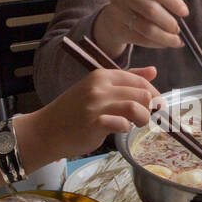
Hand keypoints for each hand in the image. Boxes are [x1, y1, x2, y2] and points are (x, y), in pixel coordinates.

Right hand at [18, 65, 158, 163]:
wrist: (46, 130)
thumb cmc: (73, 112)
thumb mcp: (98, 89)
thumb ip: (126, 80)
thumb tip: (153, 71)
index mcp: (102, 76)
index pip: (140, 81)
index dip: (153, 94)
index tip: (154, 106)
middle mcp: (99, 87)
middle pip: (142, 94)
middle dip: (150, 108)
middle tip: (144, 118)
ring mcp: (96, 105)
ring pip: (136, 107)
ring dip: (143, 119)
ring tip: (136, 124)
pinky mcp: (94, 123)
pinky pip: (122, 124)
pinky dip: (126, 128)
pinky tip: (120, 129)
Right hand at [92, 0, 188, 54]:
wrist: (115, 16)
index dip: (172, 1)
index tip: (185, 12)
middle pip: (150, 9)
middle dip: (169, 22)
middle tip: (179, 29)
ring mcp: (115, 11)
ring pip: (146, 28)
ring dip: (165, 37)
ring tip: (177, 40)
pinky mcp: (116, 28)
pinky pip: (141, 39)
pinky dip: (156, 43)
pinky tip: (165, 43)